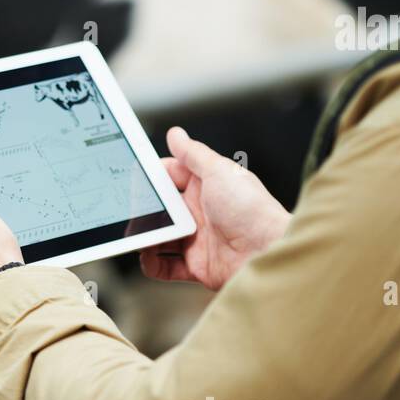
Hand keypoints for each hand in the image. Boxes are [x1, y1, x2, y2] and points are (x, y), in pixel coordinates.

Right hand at [140, 126, 290, 290]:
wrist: (267, 252)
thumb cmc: (252, 210)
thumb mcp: (219, 171)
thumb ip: (193, 153)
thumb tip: (176, 134)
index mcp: (206, 186)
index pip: (171, 176)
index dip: (153, 176)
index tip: (135, 178)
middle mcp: (200, 212)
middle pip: (161, 208)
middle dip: (144, 210)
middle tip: (132, 210)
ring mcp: (197, 239)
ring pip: (159, 237)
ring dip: (145, 237)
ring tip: (137, 236)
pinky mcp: (196, 265)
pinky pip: (165, 265)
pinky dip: (152, 263)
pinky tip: (148, 256)